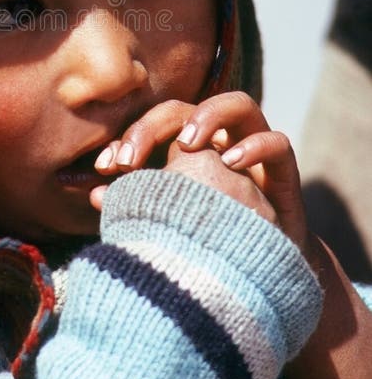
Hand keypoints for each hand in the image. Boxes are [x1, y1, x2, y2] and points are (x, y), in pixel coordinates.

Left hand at [91, 91, 308, 254]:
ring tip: (188, 143)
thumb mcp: (164, 221)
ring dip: (210, 116)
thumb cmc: (205, 241)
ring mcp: (252, 153)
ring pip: (240, 105)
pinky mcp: (283, 174)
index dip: (127, 139)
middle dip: (154, 126)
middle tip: (130, 160)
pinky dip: (254, 147)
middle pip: (186, 109)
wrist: (262, 273)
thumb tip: (95, 194)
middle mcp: (218, 142)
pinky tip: (230, 163)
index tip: (105, 168)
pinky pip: (278, 144)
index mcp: (185, 150)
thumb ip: (133, 204)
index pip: (154, 126)